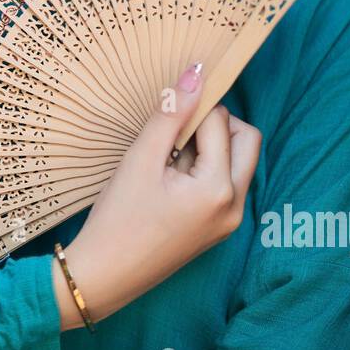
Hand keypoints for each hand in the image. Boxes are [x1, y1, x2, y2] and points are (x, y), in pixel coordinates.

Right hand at [57, 64, 261, 324]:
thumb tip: (197, 72)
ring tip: (166, 158)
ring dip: (210, 146)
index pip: (220, 123)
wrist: (103, 276)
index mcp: (219, 189)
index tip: (166, 108)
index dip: (193, 107)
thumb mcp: (141, 159)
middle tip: (174, 130)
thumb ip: (172, 113)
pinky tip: (168, 177)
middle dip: (216, 124)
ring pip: (237, 161)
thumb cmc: (118, 219)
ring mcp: (229, 220)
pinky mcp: (217, 228)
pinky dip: (204, 168)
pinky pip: (224, 183)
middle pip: (246, 140)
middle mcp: (235, 206)